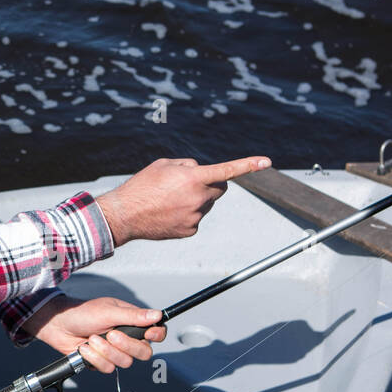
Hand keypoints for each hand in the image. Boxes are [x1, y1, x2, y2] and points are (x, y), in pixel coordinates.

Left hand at [21, 295, 166, 372]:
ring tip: (92, 339)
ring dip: (106, 351)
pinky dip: (94, 358)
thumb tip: (157, 314)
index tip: (149, 334)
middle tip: (111, 335)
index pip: (155, 332)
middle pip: (143, 352)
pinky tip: (85, 348)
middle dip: (126, 346)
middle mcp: (126, 338)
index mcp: (132, 322)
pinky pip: (107, 368)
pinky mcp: (102, 362)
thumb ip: (133, 316)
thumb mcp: (109, 311)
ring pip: (125, 362)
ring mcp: (115, 351)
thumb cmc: (82, 313)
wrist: (59, 326)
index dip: (156, 335)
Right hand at [95, 156, 271, 244]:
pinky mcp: (190, 230)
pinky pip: (197, 218)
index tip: (267, 162)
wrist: (125, 215)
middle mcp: (198, 197)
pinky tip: (169, 214)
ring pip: (207, 204)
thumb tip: (199, 171)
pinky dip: (187, 214)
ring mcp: (195, 216)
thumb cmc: (142, 186)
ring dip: (196, 200)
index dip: (248, 165)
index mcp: (192, 177)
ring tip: (170, 201)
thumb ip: (187, 165)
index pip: (227, 170)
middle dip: (212, 184)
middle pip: (220, 188)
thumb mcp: (164, 165)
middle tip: (191, 184)